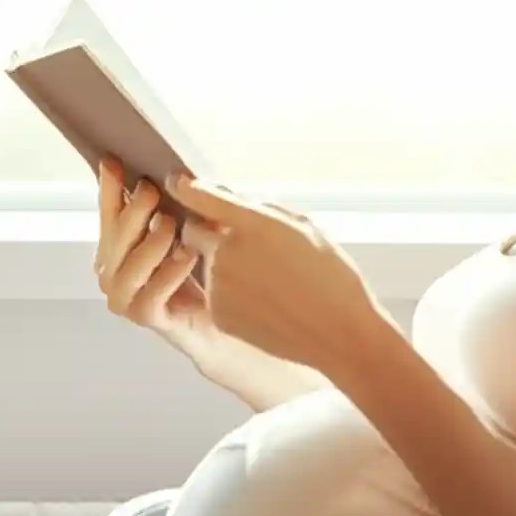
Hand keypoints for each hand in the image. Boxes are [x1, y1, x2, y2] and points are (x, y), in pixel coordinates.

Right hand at [94, 157, 217, 358]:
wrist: (216, 324)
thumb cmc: (198, 275)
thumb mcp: (187, 231)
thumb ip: (174, 207)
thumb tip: (177, 175)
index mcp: (115, 249)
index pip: (108, 214)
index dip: (110, 189)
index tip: (114, 162)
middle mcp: (112, 273)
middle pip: (115, 239)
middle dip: (132, 212)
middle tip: (151, 191)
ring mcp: (126, 299)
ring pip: (129, 269)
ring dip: (150, 243)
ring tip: (171, 224)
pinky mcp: (147, 319)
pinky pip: (151, 295)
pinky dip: (169, 273)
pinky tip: (187, 255)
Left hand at [165, 174, 391, 373]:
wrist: (337, 333)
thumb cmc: (330, 277)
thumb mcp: (305, 228)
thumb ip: (263, 210)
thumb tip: (232, 201)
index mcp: (253, 224)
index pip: (203, 197)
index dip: (187, 187)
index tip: (177, 182)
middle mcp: (228, 252)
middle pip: (192, 232)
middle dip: (205, 232)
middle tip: (235, 243)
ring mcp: (220, 286)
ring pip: (205, 266)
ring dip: (223, 266)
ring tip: (266, 282)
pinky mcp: (218, 314)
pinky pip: (214, 295)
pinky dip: (230, 295)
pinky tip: (263, 303)